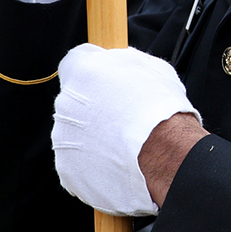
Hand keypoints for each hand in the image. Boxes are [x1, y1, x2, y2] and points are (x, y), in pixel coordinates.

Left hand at [52, 44, 201, 215]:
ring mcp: (64, 139)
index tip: (104, 84)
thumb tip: (116, 62)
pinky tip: (117, 161)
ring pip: (75, 134)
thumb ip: (122, 62)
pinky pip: (78, 163)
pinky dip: (94, 163)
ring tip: (122, 143)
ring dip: (93, 137)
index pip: (74, 63)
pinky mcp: (68, 169)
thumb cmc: (161, 111)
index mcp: (83, 72)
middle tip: (120, 118)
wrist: (166, 154)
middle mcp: (66, 103)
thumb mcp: (150, 67)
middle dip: (93, 109)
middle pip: (74, 102)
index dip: (93, 74)